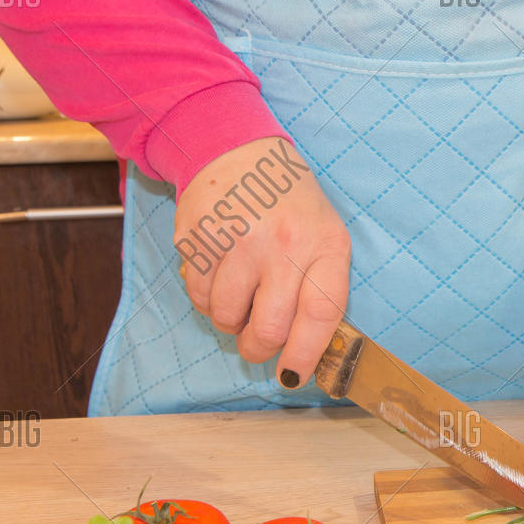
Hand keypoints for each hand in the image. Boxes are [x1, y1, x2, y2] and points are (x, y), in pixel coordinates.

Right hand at [173, 137, 349, 380]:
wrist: (237, 148)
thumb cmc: (288, 203)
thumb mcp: (323, 233)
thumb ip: (321, 287)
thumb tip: (306, 353)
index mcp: (324, 243)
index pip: (321, 314)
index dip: (305, 354)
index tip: (293, 375)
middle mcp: (284, 242)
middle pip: (270, 327)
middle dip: (260, 347)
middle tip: (257, 342)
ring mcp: (239, 239)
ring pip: (228, 318)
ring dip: (231, 322)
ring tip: (240, 295)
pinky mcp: (199, 238)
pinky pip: (199, 297)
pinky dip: (207, 300)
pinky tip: (219, 275)